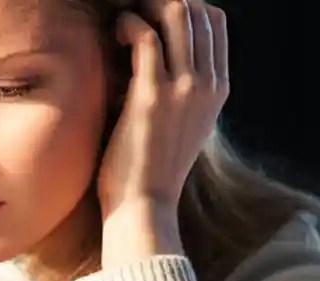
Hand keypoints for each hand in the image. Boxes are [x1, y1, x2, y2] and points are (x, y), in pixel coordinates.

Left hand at [96, 0, 228, 259]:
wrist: (144, 206)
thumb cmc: (150, 169)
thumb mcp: (179, 124)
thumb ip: (179, 92)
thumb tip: (154, 61)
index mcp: (218, 88)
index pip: (215, 23)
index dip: (184, 9)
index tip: (153, 14)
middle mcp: (207, 84)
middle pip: (197, 12)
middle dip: (162, 3)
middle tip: (133, 11)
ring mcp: (184, 88)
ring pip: (177, 16)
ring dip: (145, 7)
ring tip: (122, 19)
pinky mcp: (152, 96)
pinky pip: (147, 38)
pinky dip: (130, 25)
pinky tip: (116, 32)